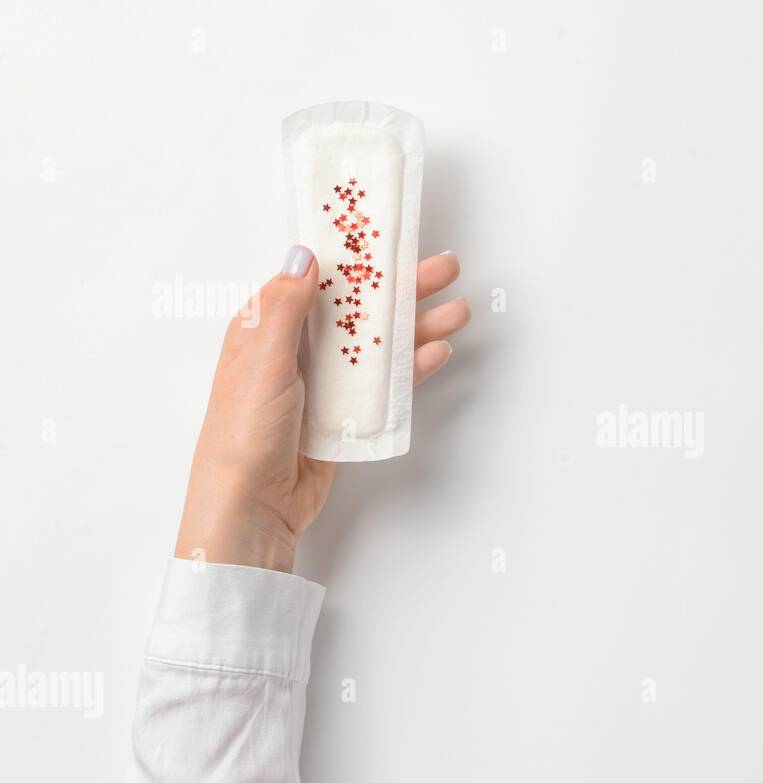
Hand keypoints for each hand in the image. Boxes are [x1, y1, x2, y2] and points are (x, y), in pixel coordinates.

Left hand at [174, 246, 469, 572]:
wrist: (252, 504)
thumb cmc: (244, 431)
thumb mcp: (260, 359)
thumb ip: (284, 306)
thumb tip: (306, 255)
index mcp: (268, 328)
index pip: (320, 280)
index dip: (358, 258)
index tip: (392, 238)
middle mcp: (298, 351)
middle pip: (360, 309)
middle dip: (403, 288)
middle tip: (446, 269)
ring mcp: (324, 384)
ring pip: (379, 345)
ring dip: (417, 327)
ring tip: (457, 311)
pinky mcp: (345, 415)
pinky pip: (384, 385)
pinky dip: (411, 368)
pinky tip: (438, 353)